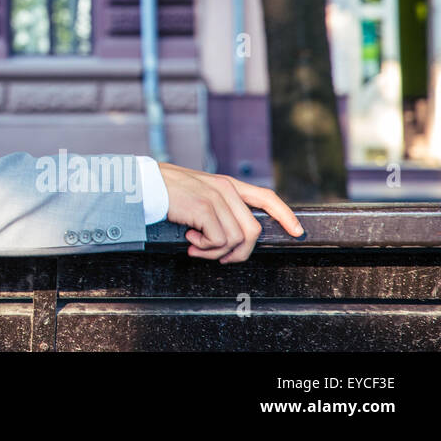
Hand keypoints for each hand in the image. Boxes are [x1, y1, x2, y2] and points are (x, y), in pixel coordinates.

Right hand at [157, 162, 304, 262]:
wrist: (143, 184)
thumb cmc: (164, 192)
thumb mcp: (197, 192)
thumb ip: (217, 206)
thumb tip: (229, 238)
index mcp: (227, 184)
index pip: (265, 197)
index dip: (284, 215)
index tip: (297, 230)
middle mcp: (225, 189)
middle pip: (252, 231)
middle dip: (239, 252)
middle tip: (219, 256)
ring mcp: (216, 198)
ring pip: (235, 240)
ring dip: (215, 251)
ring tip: (195, 245)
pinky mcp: (205, 208)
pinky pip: (219, 241)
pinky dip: (205, 248)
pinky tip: (189, 240)